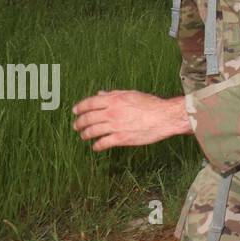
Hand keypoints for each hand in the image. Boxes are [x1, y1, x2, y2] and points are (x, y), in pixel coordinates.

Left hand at [72, 90, 189, 150]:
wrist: (164, 117)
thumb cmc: (151, 104)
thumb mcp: (132, 94)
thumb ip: (114, 94)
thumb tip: (101, 94)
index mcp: (114, 99)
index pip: (90, 103)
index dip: (80, 107)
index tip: (75, 111)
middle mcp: (112, 112)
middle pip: (88, 118)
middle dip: (79, 122)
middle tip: (76, 126)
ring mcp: (115, 126)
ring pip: (92, 131)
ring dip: (85, 134)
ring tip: (83, 136)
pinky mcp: (121, 138)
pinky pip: (102, 143)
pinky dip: (96, 146)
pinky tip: (96, 146)